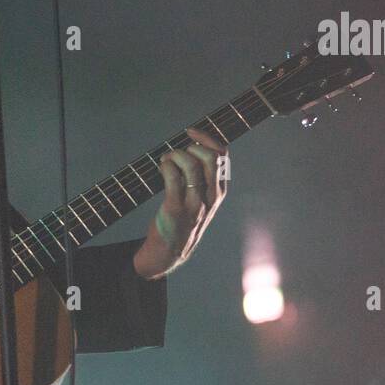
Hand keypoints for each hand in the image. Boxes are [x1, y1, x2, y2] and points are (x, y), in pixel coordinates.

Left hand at [132, 127, 228, 279]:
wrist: (169, 252)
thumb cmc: (183, 220)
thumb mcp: (201, 199)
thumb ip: (202, 178)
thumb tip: (192, 146)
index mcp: (219, 192)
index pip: (223, 156)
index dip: (206, 138)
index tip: (190, 132)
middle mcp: (210, 197)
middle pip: (211, 157)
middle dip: (191, 145)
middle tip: (176, 152)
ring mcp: (194, 204)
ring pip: (191, 165)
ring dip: (175, 154)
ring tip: (166, 159)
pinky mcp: (176, 209)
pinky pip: (173, 178)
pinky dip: (166, 165)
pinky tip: (161, 166)